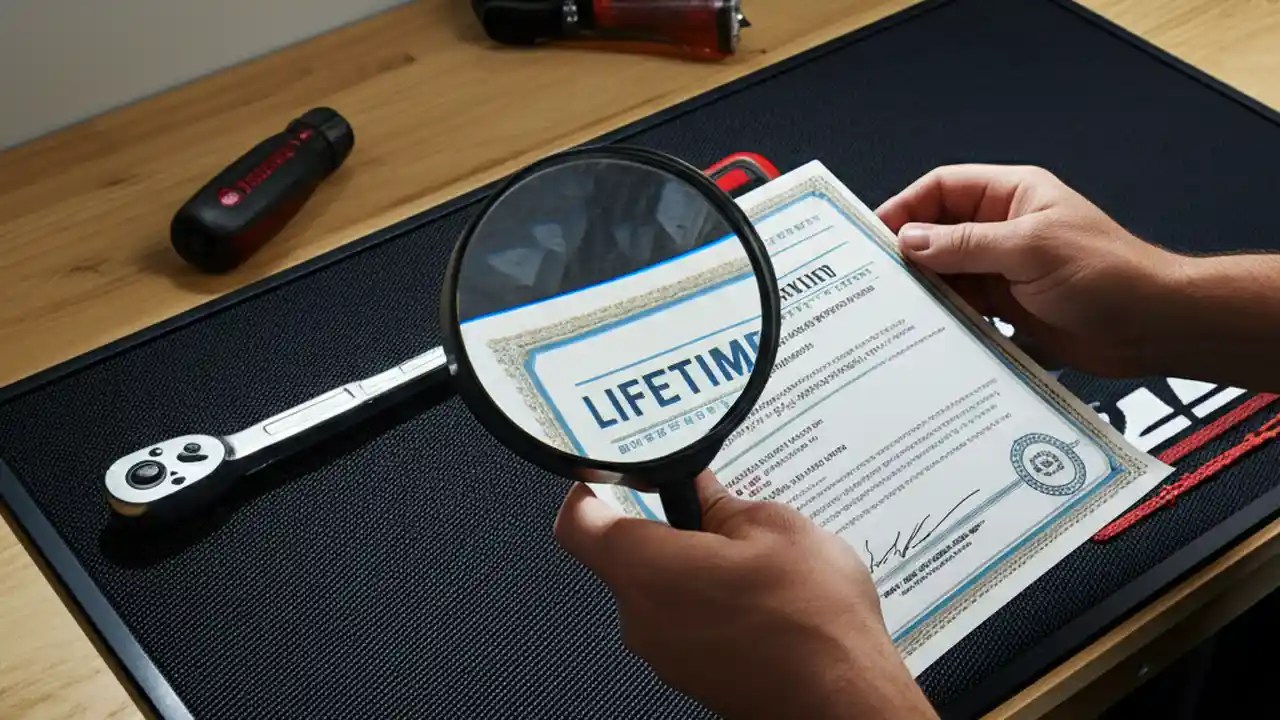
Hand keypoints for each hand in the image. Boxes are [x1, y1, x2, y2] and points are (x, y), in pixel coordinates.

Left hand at [554, 473, 936, 719]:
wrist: (848, 701)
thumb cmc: (814, 623)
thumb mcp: (774, 528)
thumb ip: (721, 502)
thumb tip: (699, 488)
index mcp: (648, 570)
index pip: (578, 524)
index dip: (587, 490)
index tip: (608, 475)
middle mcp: (643, 619)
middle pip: (626, 558)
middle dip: (667, 530)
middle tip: (713, 512)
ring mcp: (666, 656)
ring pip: (661, 593)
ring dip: (695, 570)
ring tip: (754, 560)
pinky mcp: (692, 676)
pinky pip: (684, 624)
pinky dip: (711, 605)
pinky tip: (762, 599)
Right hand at [875, 164, 1188, 376]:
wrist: (1152, 327)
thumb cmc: (1103, 273)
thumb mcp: (1030, 249)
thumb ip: (966, 246)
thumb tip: (907, 241)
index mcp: (1012, 196)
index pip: (944, 188)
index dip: (906, 206)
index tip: (873, 235)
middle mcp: (1002, 229)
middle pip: (938, 232)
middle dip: (908, 252)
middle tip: (872, 279)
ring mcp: (1003, 269)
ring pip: (947, 273)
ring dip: (924, 289)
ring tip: (891, 309)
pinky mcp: (1007, 308)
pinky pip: (963, 307)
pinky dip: (944, 317)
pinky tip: (923, 331)